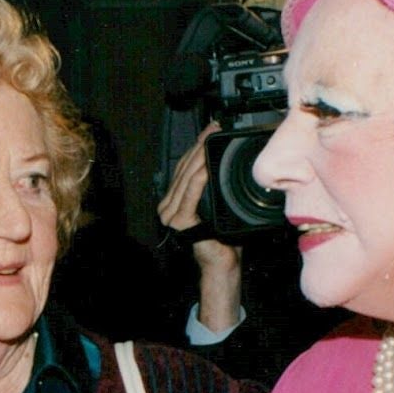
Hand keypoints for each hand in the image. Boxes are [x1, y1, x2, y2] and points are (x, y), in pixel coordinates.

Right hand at [159, 125, 245, 332]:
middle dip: (200, 145)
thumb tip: (225, 163)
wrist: (223, 264)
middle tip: (213, 128)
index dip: (197, 146)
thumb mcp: (220, 206)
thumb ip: (215, 187)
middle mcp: (168, 206)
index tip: (210, 130)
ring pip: (188, 176)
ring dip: (201, 154)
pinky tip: (207, 162)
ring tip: (211, 138)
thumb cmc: (224, 239)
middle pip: (185, 168)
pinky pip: (191, 192)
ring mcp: (171, 214)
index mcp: (174, 201)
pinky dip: (200, 176)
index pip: (185, 167)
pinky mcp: (179, 221)